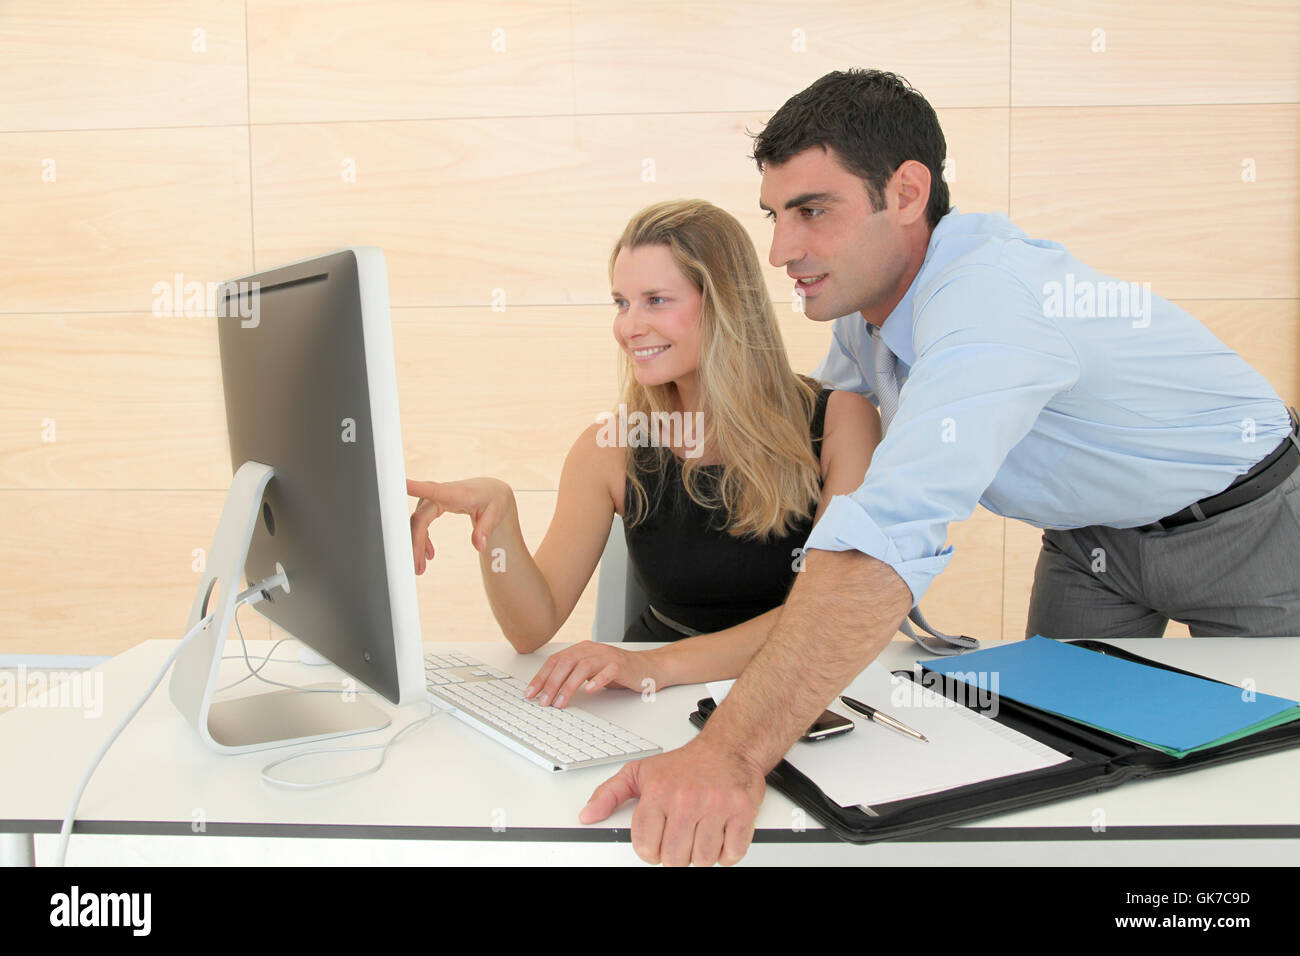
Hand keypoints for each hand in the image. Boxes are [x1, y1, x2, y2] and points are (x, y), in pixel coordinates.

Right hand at [407, 477, 514, 572]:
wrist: (492, 491)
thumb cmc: (494, 499)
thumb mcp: (496, 513)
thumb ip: (486, 529)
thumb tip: (479, 546)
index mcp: (455, 493)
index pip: (431, 491)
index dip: (414, 488)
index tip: (398, 484)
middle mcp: (441, 494)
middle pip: (420, 518)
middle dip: (415, 543)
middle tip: (416, 568)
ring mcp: (434, 499)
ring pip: (417, 522)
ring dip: (416, 545)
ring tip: (420, 568)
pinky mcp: (433, 506)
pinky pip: (421, 523)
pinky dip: (421, 540)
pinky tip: (428, 555)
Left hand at [525, 641, 664, 707]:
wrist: (648, 667)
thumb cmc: (617, 671)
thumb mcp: (590, 671)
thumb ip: (571, 676)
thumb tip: (547, 691)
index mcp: (582, 650)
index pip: (556, 661)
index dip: (541, 677)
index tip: (530, 693)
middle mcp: (592, 650)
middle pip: (566, 663)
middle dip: (551, 683)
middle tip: (543, 701)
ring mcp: (607, 656)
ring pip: (583, 667)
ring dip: (569, 686)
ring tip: (561, 702)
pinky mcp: (622, 665)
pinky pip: (608, 671)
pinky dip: (597, 680)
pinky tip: (589, 690)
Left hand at [579, 739, 765, 865]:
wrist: (729, 746)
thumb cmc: (686, 763)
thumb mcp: (640, 772)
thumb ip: (609, 793)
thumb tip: (587, 814)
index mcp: (659, 792)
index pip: (645, 846)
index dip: (650, 851)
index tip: (657, 844)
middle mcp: (686, 799)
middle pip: (673, 859)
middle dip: (676, 856)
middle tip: (681, 839)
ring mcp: (715, 806)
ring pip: (702, 860)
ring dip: (702, 855)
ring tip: (701, 835)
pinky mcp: (741, 812)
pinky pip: (732, 854)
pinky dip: (727, 853)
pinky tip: (720, 836)